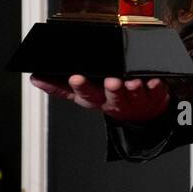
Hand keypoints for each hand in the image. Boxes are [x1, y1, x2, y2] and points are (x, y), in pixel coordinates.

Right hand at [29, 74, 170, 122]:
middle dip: (111, 89)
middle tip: (111, 82)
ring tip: (133, 82)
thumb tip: (35, 78)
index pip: (85, 94)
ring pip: (134, 94)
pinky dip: (156, 86)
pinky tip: (155, 80)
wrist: (143, 114)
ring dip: (133, 88)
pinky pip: (157, 90)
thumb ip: (60, 88)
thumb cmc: (109, 99)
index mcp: (96, 99)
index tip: (75, 77)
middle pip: (112, 96)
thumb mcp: (85, 96)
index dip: (80, 87)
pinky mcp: (154, 94)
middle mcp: (115, 101)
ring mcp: (136, 99)